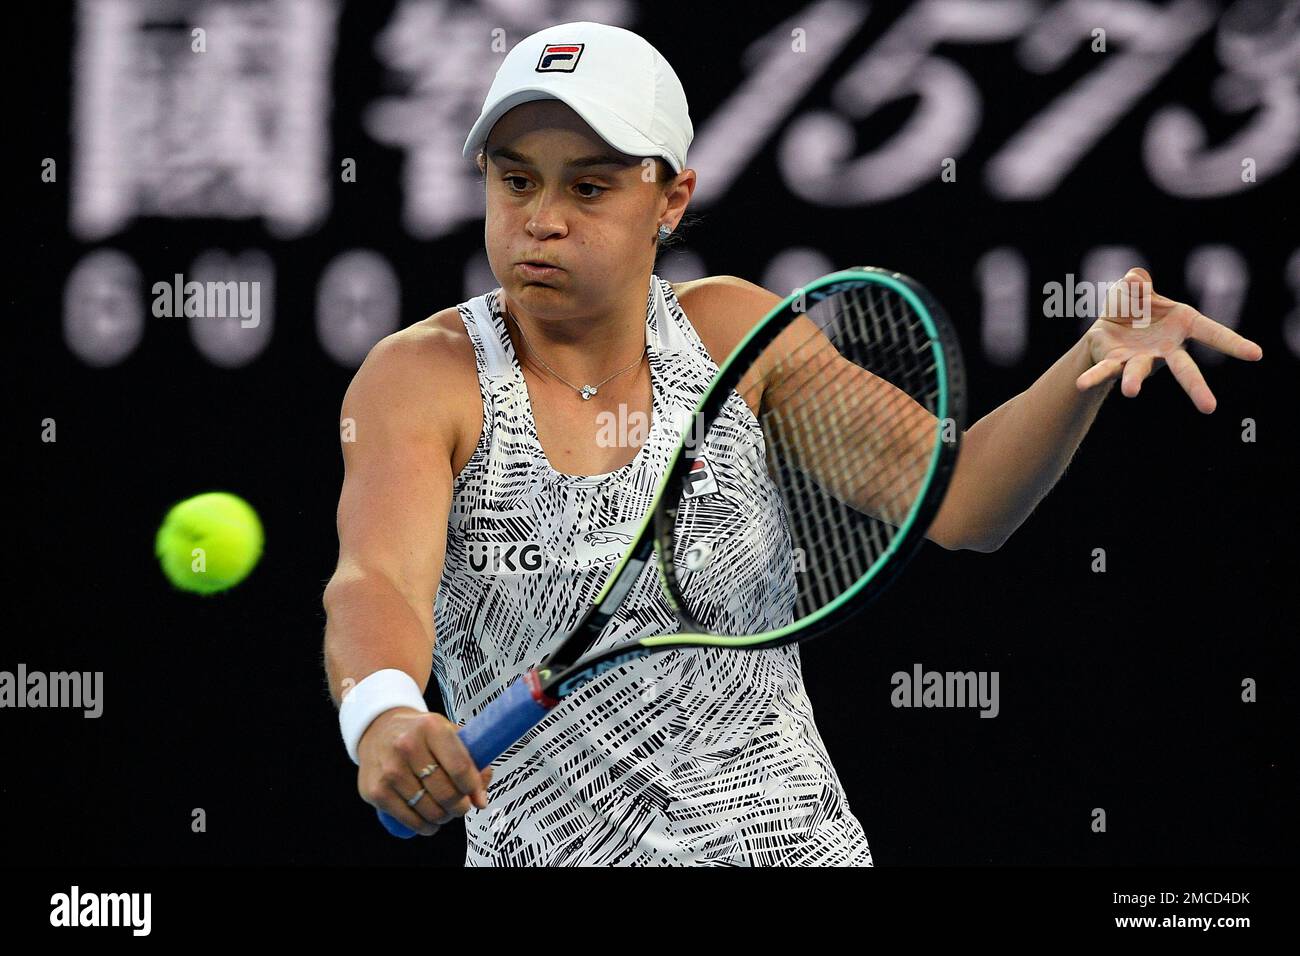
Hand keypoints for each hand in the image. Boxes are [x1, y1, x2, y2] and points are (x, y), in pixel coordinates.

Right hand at [357, 707, 492, 836]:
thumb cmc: (421, 735)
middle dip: (460, 807)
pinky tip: (430, 823)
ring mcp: (390, 770)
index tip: (476, 796)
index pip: (460, 767)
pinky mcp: (376, 791)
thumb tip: (480, 800)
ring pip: (429, 810)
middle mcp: (407, 746)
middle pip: (446, 793)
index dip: (473, 788)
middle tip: (461, 807)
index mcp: (431, 728)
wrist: (378, 730)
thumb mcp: (448, 734)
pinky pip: (409, 820)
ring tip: (446, 813)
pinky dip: (425, 827)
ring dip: (443, 818)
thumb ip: (471, 762)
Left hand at [1075, 267, 1262, 413]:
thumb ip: (1137, 282)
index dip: (1233, 343)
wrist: (1106, 326)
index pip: (1212, 333)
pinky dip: (1094, 376)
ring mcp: (1140, 358)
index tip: (1256, 355)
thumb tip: (1135, 281)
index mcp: (1182, 324)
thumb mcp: (1134, 287)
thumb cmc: (1133, 306)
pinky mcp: (1114, 363)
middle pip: (1184, 370)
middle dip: (1196, 387)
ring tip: (1131, 392)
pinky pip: (1104, 370)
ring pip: (1140, 372)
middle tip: (1210, 408)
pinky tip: (1082, 384)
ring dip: (1134, 381)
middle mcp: (1165, 348)